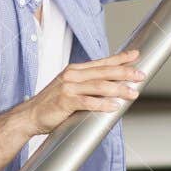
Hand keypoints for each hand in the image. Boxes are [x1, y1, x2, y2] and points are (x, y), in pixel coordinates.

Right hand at [20, 50, 145, 135]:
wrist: (29, 115)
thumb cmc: (51, 104)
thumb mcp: (69, 89)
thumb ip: (87, 87)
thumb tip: (110, 89)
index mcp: (75, 70)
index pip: (102, 62)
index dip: (120, 58)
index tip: (135, 55)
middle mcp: (72, 75)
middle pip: (104, 72)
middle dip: (124, 72)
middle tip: (140, 75)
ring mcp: (68, 87)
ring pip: (99, 86)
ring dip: (118, 89)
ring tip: (133, 93)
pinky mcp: (65, 101)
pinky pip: (88, 102)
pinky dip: (103, 104)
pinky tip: (114, 106)